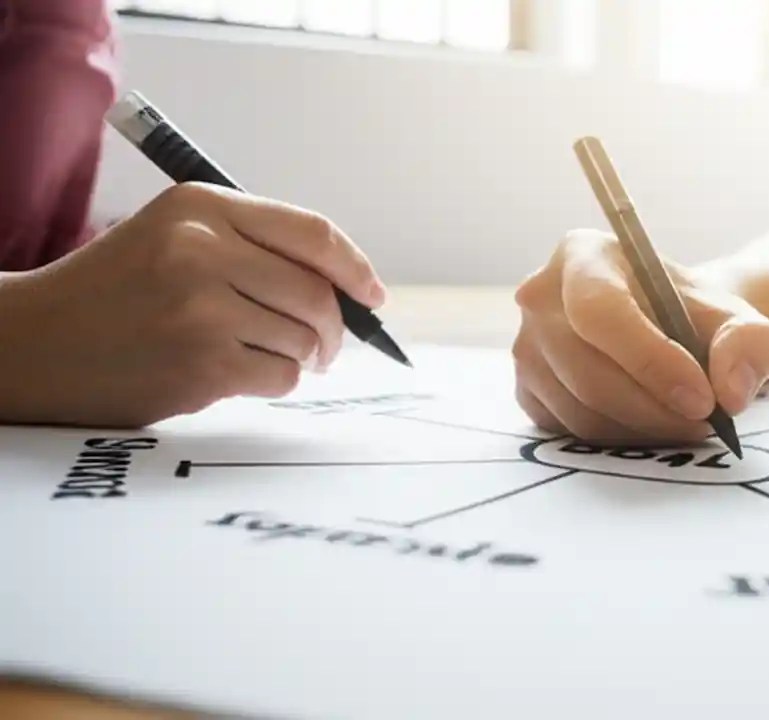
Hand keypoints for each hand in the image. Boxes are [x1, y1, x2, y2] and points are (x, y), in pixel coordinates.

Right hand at [0, 183, 385, 426]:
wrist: (35, 342)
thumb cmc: (117, 291)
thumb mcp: (176, 236)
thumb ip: (255, 247)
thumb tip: (349, 287)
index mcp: (201, 206)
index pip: (313, 233)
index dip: (356, 268)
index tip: (372, 296)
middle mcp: (202, 249)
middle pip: (317, 293)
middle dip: (334, 328)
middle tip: (325, 346)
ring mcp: (202, 308)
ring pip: (304, 338)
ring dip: (300, 357)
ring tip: (262, 355)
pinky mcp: (201, 364)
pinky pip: (281, 376)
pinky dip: (275, 381)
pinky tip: (237, 374)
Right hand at [512, 230, 768, 444]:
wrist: (668, 329)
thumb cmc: (694, 316)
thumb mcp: (738, 317)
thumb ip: (749, 343)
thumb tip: (729, 390)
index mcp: (583, 255)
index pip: (601, 311)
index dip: (650, 362)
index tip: (702, 400)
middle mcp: (540, 297)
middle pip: (588, 371)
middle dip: (655, 408)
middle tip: (706, 421)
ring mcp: (526, 347)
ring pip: (580, 409)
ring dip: (643, 429)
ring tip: (687, 421)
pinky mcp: (527, 392)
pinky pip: (570, 432)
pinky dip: (619, 440)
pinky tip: (653, 425)